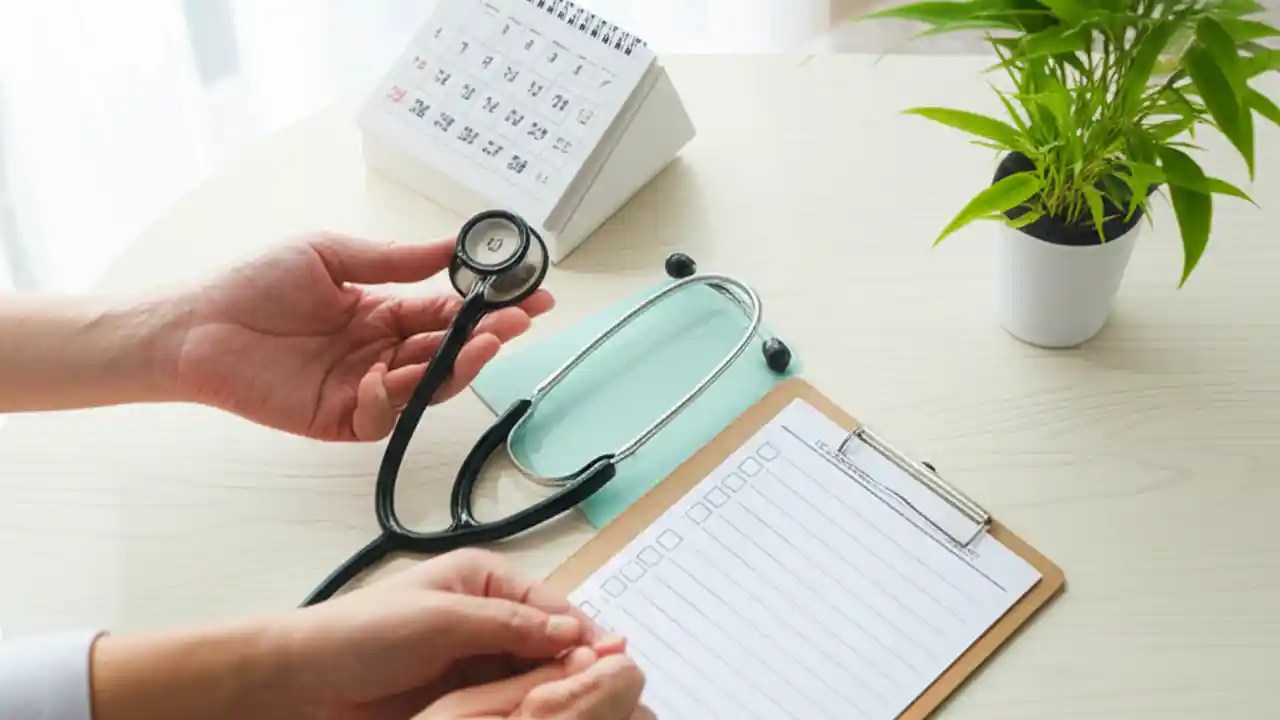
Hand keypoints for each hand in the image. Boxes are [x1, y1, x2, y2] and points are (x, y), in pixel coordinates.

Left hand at [92, 549, 630, 719]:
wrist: (300, 682)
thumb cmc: (361, 634)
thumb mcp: (442, 620)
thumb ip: (509, 625)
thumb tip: (572, 631)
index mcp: (483, 580)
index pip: (550, 605)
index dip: (582, 633)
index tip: (611, 661)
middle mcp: (484, 614)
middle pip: (548, 641)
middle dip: (573, 664)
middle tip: (602, 691)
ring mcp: (474, 657)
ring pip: (532, 673)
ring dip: (553, 690)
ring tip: (577, 707)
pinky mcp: (462, 695)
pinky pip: (507, 701)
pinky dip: (527, 709)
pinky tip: (541, 717)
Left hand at [173, 233, 553, 440]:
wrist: (196, 326)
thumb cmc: (254, 284)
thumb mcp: (330, 254)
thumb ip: (393, 259)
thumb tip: (449, 248)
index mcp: (383, 310)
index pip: (450, 310)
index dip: (490, 305)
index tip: (529, 296)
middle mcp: (383, 349)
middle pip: (450, 349)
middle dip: (489, 336)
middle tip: (518, 323)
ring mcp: (367, 386)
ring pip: (428, 383)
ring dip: (457, 366)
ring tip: (481, 344)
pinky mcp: (343, 418)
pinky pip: (385, 413)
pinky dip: (396, 396)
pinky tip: (392, 372)